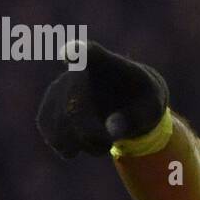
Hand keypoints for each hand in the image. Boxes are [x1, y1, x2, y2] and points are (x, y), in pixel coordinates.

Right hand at [36, 41, 168, 157]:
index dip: (78, 54)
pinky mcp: (48, 110)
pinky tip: (85, 142)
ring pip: (60, 126)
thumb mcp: (152, 108)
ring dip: (83, 144)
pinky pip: (52, 135)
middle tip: (109, 142)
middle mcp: (75, 71)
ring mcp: (57, 89)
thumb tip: (111, 130)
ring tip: (103, 142)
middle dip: (91, 133)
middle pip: (73, 109)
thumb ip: (137, 118)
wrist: (127, 103)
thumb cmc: (142, 100)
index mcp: (106, 63)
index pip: (89, 53)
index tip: (72, 52)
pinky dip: (70, 148)